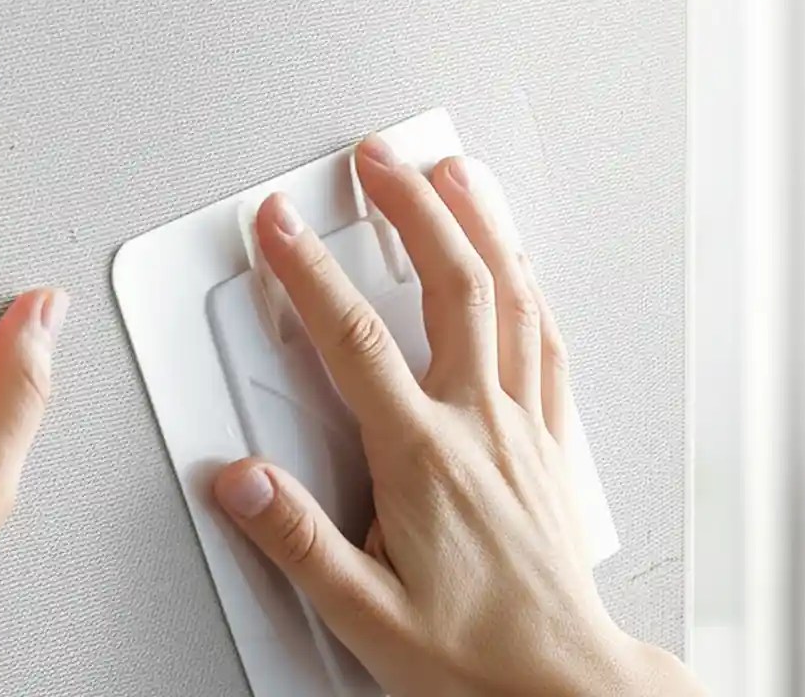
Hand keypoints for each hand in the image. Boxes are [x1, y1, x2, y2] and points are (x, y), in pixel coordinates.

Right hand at [213, 136, 701, 695]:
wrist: (564, 681)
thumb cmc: (475, 656)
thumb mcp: (365, 615)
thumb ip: (297, 542)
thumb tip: (240, 480)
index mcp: (425, 460)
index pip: (355, 345)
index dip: (309, 276)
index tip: (278, 229)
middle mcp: (481, 427)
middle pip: (453, 288)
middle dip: (411, 208)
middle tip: (380, 159)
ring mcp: (523, 427)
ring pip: (513, 299)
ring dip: (480, 226)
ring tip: (455, 175)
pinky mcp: (548, 442)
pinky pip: (547, 342)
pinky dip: (528, 288)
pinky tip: (517, 266)